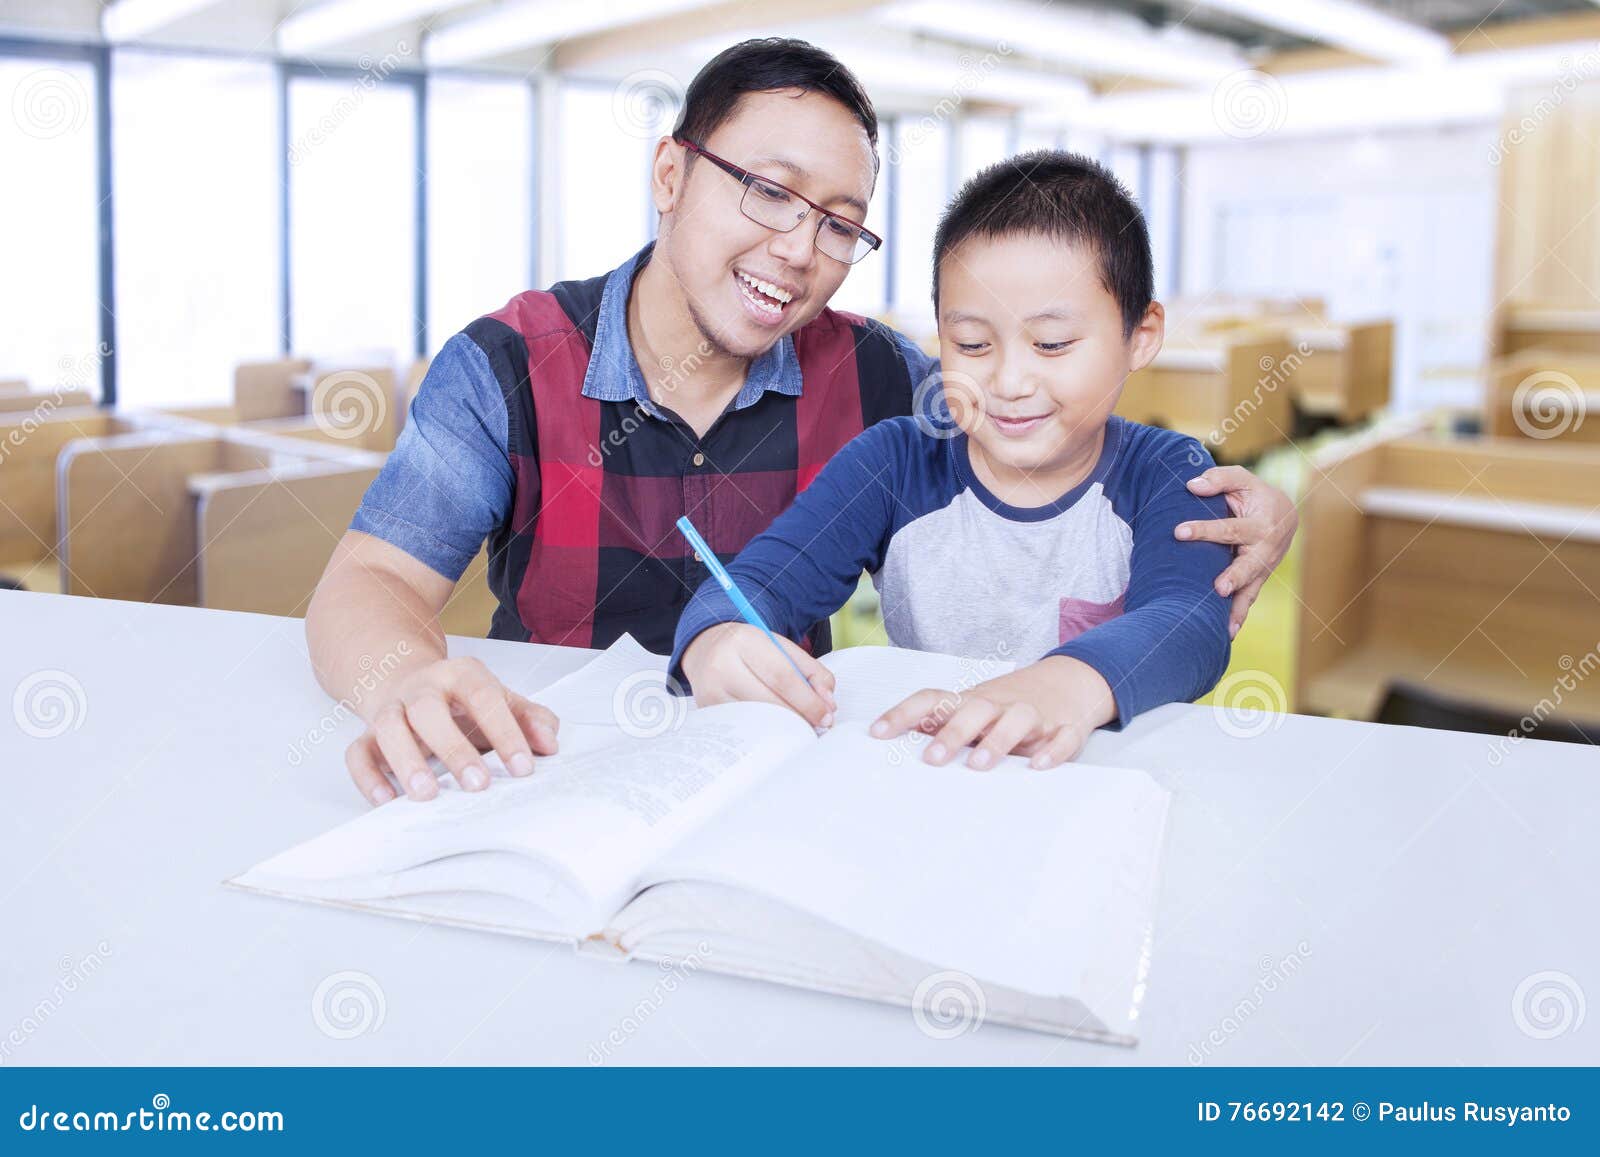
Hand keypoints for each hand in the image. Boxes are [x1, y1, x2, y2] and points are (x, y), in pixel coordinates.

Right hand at [344, 656, 558, 805]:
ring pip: (388, 729)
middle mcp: (422, 689)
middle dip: (454, 749)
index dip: (505, 732)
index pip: (484, 697)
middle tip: (478, 785)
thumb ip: (530, 718)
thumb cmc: (462, 699)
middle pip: (429, 711)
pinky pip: (358, 752)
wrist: (407, 678)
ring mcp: (391, 710)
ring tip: (427, 795)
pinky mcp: (367, 734)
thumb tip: (550, 742)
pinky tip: (387, 800)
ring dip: (406, 762)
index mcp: (461, 675)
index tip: (522, 767)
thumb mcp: (502, 700)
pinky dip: (368, 776)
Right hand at [679, 622, 835, 727]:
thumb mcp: (783, 649)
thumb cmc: (752, 650)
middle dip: (799, 718)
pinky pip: (743, 729)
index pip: (782, 676)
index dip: (808, 701)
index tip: (826, 716)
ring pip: (756, 720)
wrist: (707, 650)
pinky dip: (766, 732)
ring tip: (799, 728)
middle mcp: (722, 665)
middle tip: (817, 727)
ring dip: (784, 729)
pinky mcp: (707, 711)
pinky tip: (777, 731)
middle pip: (769, 702)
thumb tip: (828, 705)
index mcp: (745, 641)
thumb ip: (813, 672)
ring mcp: (710, 691)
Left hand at [869, 655, 1115, 769]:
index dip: (903, 713)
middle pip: (975, 709)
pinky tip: (1038, 766)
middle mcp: (999, 704)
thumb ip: (938, 724)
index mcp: (971, 701)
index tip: (878, 733)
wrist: (1069, 682)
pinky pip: (1061, 738)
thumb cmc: (1005, 706)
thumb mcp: (971, 710)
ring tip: (979, 764)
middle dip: (953, 733)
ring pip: (1017, 719)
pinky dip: (1052, 751)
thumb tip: (891, 744)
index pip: (932, 699)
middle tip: (932, 759)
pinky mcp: (1064, 729)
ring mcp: (1034, 714)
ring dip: (998, 740)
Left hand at [1175, 464, 1298, 636]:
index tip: (1178, 532)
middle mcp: (1265, 550)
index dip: (1204, 530)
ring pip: (1250, 590)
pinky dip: (1238, 617)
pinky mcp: (1257, 581)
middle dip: (1233, 577)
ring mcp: (1262, 569)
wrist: (1285, 514)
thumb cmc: (1255, 495)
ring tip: (1225, 628)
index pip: (1229, 528)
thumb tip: (1192, 486)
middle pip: (1248, 565)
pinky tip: (1226, 635)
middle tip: (1218, 588)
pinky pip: (1248, 600)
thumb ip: (1220, 479)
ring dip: (1238, 608)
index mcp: (1261, 524)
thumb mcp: (1242, 480)